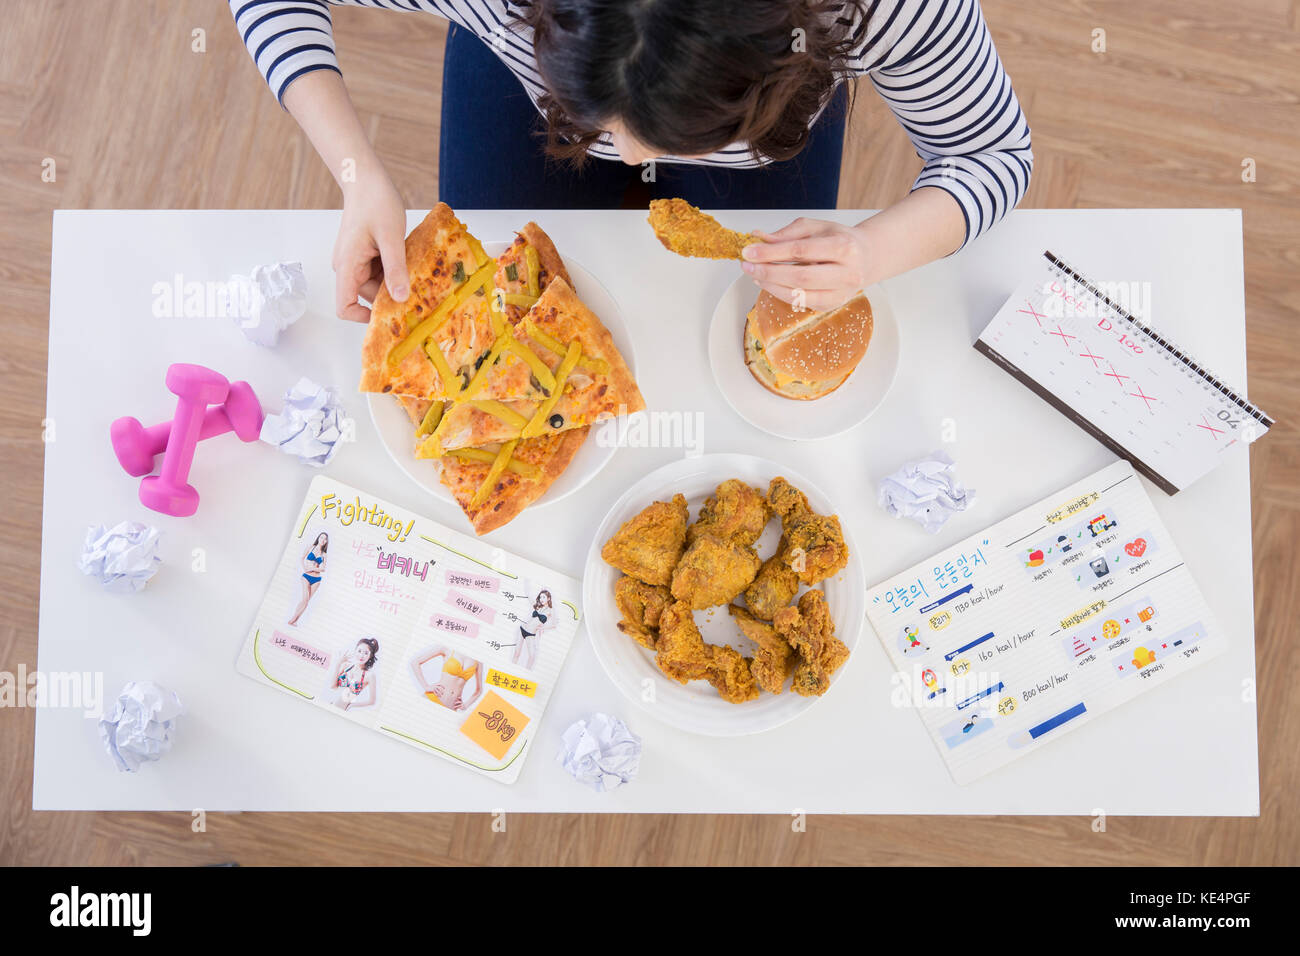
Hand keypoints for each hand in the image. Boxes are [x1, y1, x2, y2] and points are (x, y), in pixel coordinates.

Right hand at [333, 165, 409, 321]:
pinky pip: (381, 272)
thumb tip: (400, 298)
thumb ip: (395, 268)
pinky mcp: (365, 256)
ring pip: (378, 285)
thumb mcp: (390, 237)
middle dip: (390, 296)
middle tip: (417, 291)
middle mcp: (348, 267)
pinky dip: (395, 271)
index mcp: (347, 265)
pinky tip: (408, 261)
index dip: (363, 317)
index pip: (344, 306)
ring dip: (395, 282)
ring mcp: (356, 261)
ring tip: (414, 269)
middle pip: (367, 297)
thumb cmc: (375, 202)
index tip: (389, 313)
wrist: (366, 179)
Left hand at [741, 218, 871, 311]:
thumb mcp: (817, 227)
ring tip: (754, 275)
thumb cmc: (840, 239)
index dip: (772, 252)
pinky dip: (781, 293)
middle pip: (800, 276)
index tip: (749, 251)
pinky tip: (769, 283)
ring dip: (771, 286)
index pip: (801, 250)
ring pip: (799, 294)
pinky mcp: (832, 305)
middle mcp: (846, 272)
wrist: (867, 258)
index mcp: (844, 246)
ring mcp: (841, 293)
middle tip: (747, 266)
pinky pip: (801, 302)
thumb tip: (758, 238)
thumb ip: (788, 232)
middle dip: (768, 272)